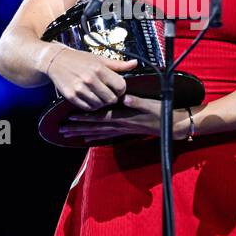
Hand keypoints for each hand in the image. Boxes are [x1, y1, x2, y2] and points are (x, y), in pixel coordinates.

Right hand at [45, 47, 137, 110]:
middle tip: (108, 93)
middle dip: (112, 98)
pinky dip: (91, 106)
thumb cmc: (80, 59)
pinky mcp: (71, 96)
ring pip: (100, 105)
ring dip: (102, 103)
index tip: (117, 88)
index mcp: (99, 69)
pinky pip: (88, 108)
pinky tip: (90, 98)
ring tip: (99, 96)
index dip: (121, 89)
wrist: (56, 61)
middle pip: (111, 99)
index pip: (121, 86)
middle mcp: (90, 79)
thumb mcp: (99, 58)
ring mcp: (80, 89)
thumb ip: (118, 64)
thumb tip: (135, 63)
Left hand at [58, 95, 194, 143]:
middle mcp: (120, 125)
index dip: (85, 117)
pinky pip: (107, 135)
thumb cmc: (164, 113)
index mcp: (124, 117)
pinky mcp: (126, 131)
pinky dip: (95, 136)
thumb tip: (124, 97)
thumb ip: (139, 101)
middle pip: (95, 127)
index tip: (70, 118)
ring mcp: (123, 129)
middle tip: (61, 129)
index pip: (100, 117)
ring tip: (69, 134)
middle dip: (77, 128)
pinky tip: (86, 138)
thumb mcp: (153, 105)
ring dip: (83, 132)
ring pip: (99, 132)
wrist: (173, 127)